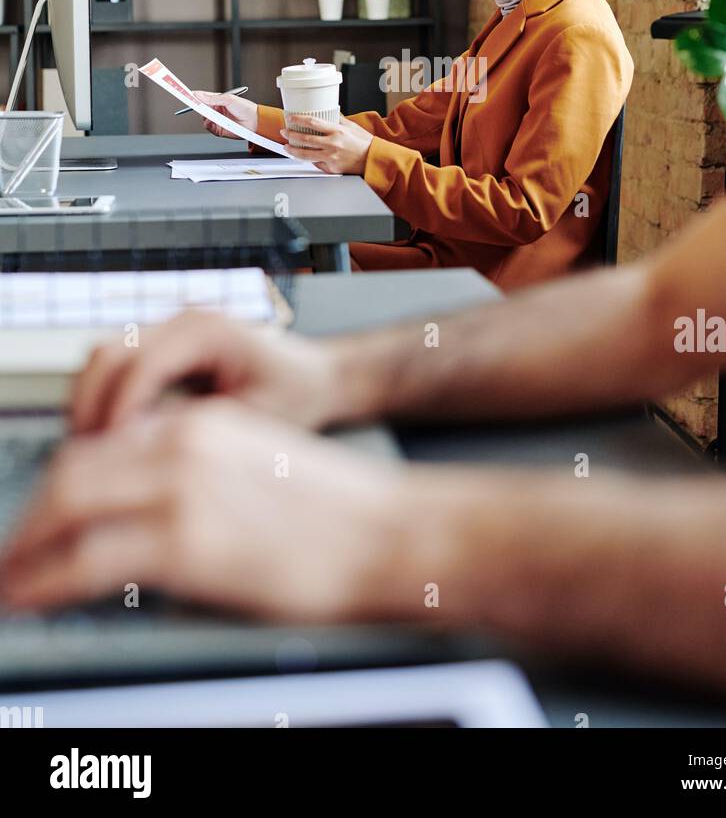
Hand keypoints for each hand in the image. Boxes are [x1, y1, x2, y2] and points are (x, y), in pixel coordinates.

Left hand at [0, 401, 412, 620]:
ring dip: (26, 550)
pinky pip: (86, 561)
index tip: (40, 516)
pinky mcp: (187, 542)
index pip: (101, 441)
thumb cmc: (342, 511)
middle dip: (31, 517)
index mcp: (202, 422)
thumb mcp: (259, 464)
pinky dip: (44, 582)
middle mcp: (183, 442)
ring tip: (11, 582)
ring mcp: (183, 489)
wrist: (392, 531)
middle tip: (14, 555)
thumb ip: (201, 472)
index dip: (57, 483)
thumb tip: (148, 506)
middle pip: (72, 468)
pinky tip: (32, 597)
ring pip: (67, 507)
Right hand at [70, 309, 347, 433]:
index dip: (119, 412)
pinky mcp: (163, 344)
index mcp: (209, 330)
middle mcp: (184, 319)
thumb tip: (140, 446)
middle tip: (86, 460)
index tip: (109, 456)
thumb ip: (199, 427)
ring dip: (90, 402)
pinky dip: (102, 398)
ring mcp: (170, 327)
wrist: (318, 376)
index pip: (142, 364)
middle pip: (109, 353)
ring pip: (103, 356)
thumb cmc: (296, 396)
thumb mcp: (253, 420)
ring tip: (91, 454)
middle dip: (91, 407)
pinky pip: (116, 365)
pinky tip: (106, 439)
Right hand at [193, 90, 257, 138]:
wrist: (255, 122)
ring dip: (205, 117)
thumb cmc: (246, 108)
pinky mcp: (219, 130)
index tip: (186, 95)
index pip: (203, 98)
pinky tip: (211, 122)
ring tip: (211, 115)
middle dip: (199, 108)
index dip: (195, 97)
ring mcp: (218, 120)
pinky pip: (209, 128)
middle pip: (202, 109)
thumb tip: (198, 95)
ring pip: (204, 119)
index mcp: (218, 101)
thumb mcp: (228, 99)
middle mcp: (217, 110)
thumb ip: (212, 98)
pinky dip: (208, 125)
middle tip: (194, 105)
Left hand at [281, 115, 372, 174]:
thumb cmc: (365, 144)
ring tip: (287, 147)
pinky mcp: (331, 168)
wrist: (373, 160)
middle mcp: (332, 144)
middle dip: (291, 135)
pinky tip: (304, 156)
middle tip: (285, 132)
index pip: (313, 122)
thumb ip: (338, 120)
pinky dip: (309, 160)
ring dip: (293, 151)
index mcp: (337, 131)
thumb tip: (330, 114)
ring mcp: (331, 158)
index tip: (291, 118)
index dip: (299, 119)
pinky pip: (316, 164)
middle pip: (305, 139)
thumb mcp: (352, 127)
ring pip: (306, 154)